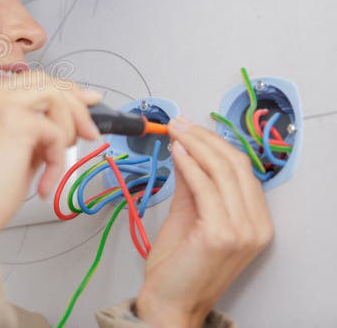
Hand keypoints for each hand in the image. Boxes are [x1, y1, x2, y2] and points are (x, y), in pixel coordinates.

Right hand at [0, 70, 101, 241]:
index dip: (62, 92)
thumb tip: (61, 128)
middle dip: (75, 105)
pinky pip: (56, 133)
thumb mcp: (1, 152)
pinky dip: (57, 160)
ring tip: (55, 162)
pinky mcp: (15, 122)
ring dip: (67, 130)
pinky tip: (44, 181)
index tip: (84, 103)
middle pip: (45, 82)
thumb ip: (27, 133)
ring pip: (55, 96)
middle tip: (89, 131)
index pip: (27, 82)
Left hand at [135, 116, 273, 326]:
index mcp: (256, 221)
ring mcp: (242, 231)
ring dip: (195, 145)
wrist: (170, 302)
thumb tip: (184, 150)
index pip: (242, 169)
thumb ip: (191, 184)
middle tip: (179, 123)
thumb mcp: (188, 214)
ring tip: (174, 132)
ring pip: (222, 172)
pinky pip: (205, 187)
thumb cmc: (179, 266)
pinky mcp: (221, 234)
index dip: (216, 143)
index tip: (191, 127)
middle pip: (236, 166)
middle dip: (205, 138)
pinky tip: (176, 153)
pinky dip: (189, 165)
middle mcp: (256, 226)